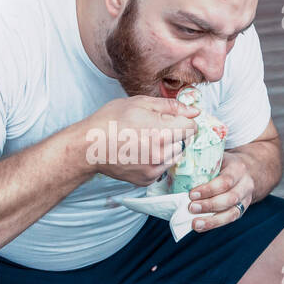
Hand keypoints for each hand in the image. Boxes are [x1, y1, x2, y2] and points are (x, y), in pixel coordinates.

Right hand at [80, 95, 198, 186]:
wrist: (89, 146)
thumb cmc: (111, 120)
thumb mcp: (140, 103)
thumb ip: (171, 106)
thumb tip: (194, 111)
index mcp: (163, 131)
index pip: (192, 128)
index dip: (184, 121)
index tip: (172, 119)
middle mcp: (162, 153)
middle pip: (184, 142)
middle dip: (174, 134)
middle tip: (152, 129)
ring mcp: (155, 169)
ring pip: (174, 156)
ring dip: (166, 149)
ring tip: (144, 141)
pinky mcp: (147, 180)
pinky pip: (162, 168)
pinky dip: (155, 161)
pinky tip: (139, 153)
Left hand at [188, 150, 254, 231]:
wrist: (246, 171)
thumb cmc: (225, 164)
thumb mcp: (218, 158)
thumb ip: (203, 162)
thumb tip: (176, 164)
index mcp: (238, 168)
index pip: (226, 180)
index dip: (209, 189)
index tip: (192, 194)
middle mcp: (245, 184)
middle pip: (230, 198)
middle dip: (209, 205)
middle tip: (191, 208)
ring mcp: (245, 199)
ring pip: (232, 213)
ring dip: (212, 220)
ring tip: (195, 224)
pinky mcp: (242, 210)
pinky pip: (230, 219)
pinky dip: (214, 224)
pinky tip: (201, 227)